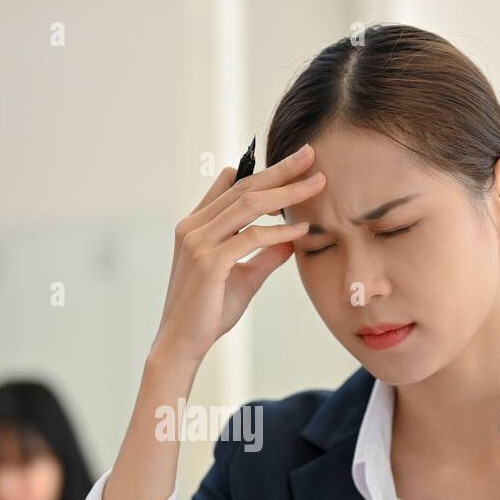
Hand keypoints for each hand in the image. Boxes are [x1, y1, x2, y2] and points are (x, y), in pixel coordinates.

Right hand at [151, 143, 324, 363]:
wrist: (183, 344)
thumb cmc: (208, 313)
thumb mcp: (242, 278)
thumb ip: (263, 256)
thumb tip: (291, 242)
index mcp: (196, 226)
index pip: (231, 186)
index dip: (264, 171)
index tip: (296, 163)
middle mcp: (193, 227)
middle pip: (244, 187)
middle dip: (280, 169)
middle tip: (311, 155)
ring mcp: (198, 243)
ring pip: (248, 205)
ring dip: (286, 193)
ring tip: (316, 184)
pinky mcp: (208, 262)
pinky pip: (250, 238)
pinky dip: (279, 232)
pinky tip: (303, 229)